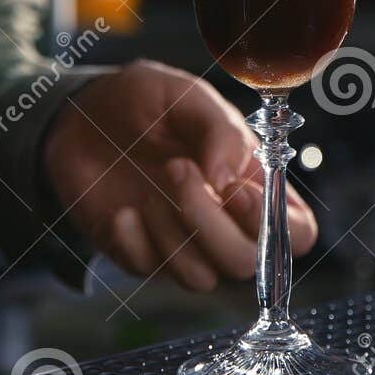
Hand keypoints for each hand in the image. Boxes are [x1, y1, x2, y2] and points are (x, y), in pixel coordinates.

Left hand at [43, 60, 319, 292]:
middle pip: (247, 262)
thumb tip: (228, 178)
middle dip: (209, 221)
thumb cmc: (144, 102)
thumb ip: (218, 130)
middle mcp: (226, 221)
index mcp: (252, 182)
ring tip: (150, 188)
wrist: (79, 116)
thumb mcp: (186, 96)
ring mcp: (184, 243)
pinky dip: (134, 239)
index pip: (295, 232)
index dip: (276, 226)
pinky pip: (150, 271)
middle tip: (177, 168)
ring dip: (172, 231)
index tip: (234, 188)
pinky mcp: (143, 256)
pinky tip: (123, 209)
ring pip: (201, 278)